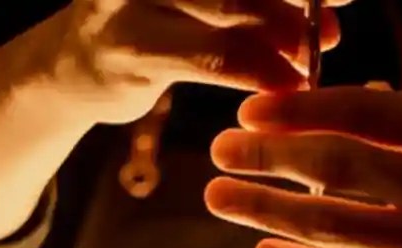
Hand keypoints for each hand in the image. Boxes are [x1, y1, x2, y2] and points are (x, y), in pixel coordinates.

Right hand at [52, 0, 345, 123]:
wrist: (72, 70)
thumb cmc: (153, 23)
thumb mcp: (205, 1)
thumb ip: (259, 1)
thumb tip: (329, 16)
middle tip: (327, 20)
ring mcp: (130, 1)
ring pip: (231, 5)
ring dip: (283, 32)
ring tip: (310, 54)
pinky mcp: (133, 52)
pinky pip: (213, 57)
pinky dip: (260, 71)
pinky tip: (285, 86)